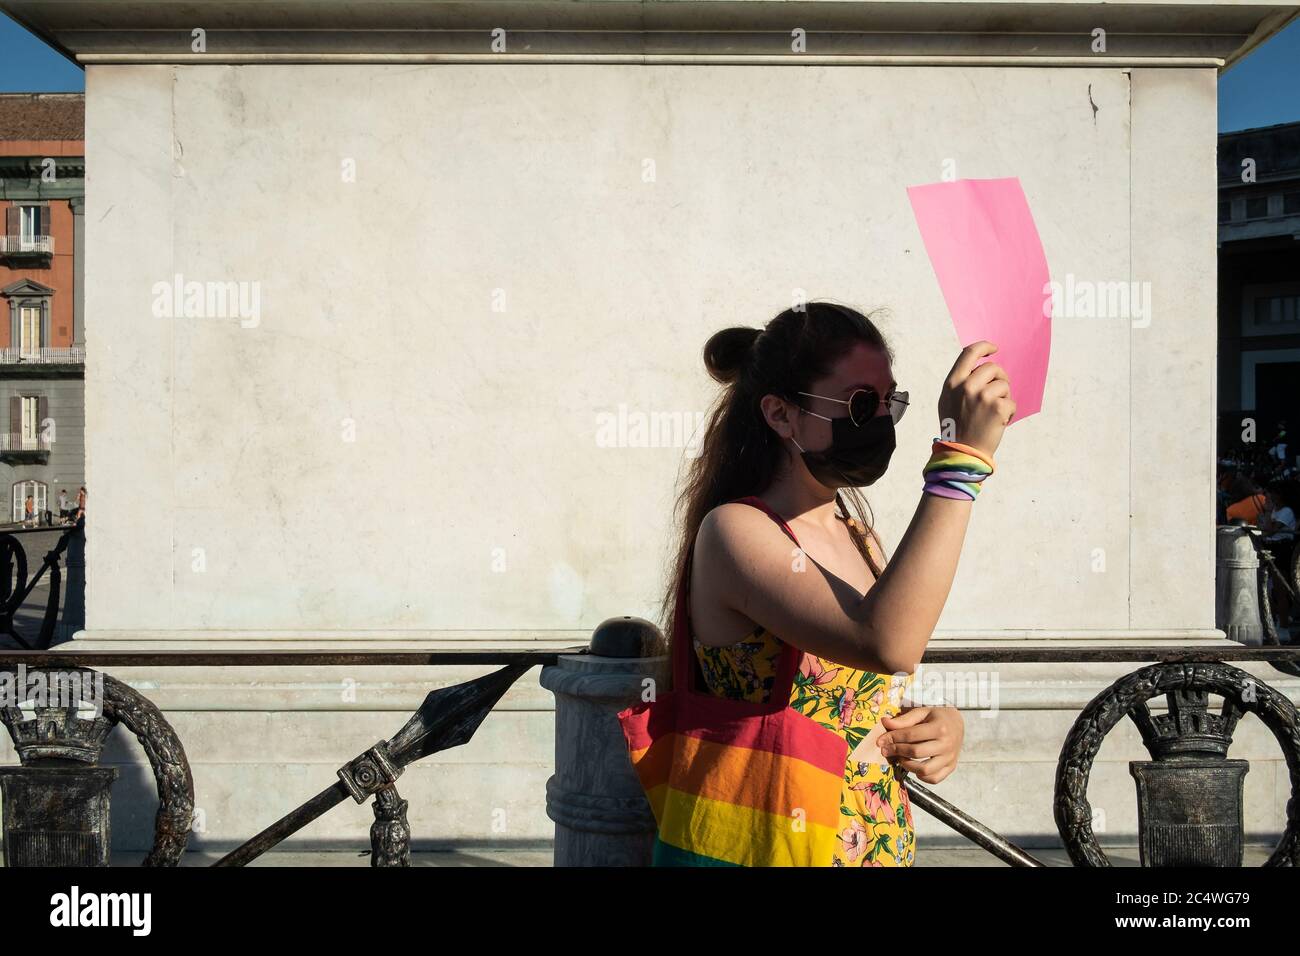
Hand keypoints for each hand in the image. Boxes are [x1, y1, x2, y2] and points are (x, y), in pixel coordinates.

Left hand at [877, 704, 964, 783]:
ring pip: (925, 770)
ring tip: (900, 758)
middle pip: (916, 753)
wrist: (958, 723)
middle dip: (896, 751)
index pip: (911, 736)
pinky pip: (934, 779)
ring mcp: (950, 758)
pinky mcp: (951, 767)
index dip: (893, 738)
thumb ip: (904, 719)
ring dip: (907, 766)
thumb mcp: (922, 713)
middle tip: (886, 750)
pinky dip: (922, 777)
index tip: (880, 741)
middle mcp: (947, 744)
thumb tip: (885, 723)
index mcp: (940, 728)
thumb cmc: (937, 717)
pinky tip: (914, 767)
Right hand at [937, 340, 1015, 459]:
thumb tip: (977, 365)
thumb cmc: (956, 427)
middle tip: (999, 392)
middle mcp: (967, 386)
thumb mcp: (947, 400)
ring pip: (1004, 384)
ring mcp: (982, 396)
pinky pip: (1011, 402)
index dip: (984, 347)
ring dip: (1004, 397)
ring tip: (995, 412)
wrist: (962, 452)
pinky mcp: (997, 407)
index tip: (994, 349)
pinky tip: (1000, 422)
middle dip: (1000, 378)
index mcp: (953, 382)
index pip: (970, 353)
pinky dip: (1009, 412)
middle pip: (992, 368)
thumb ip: (959, 382)